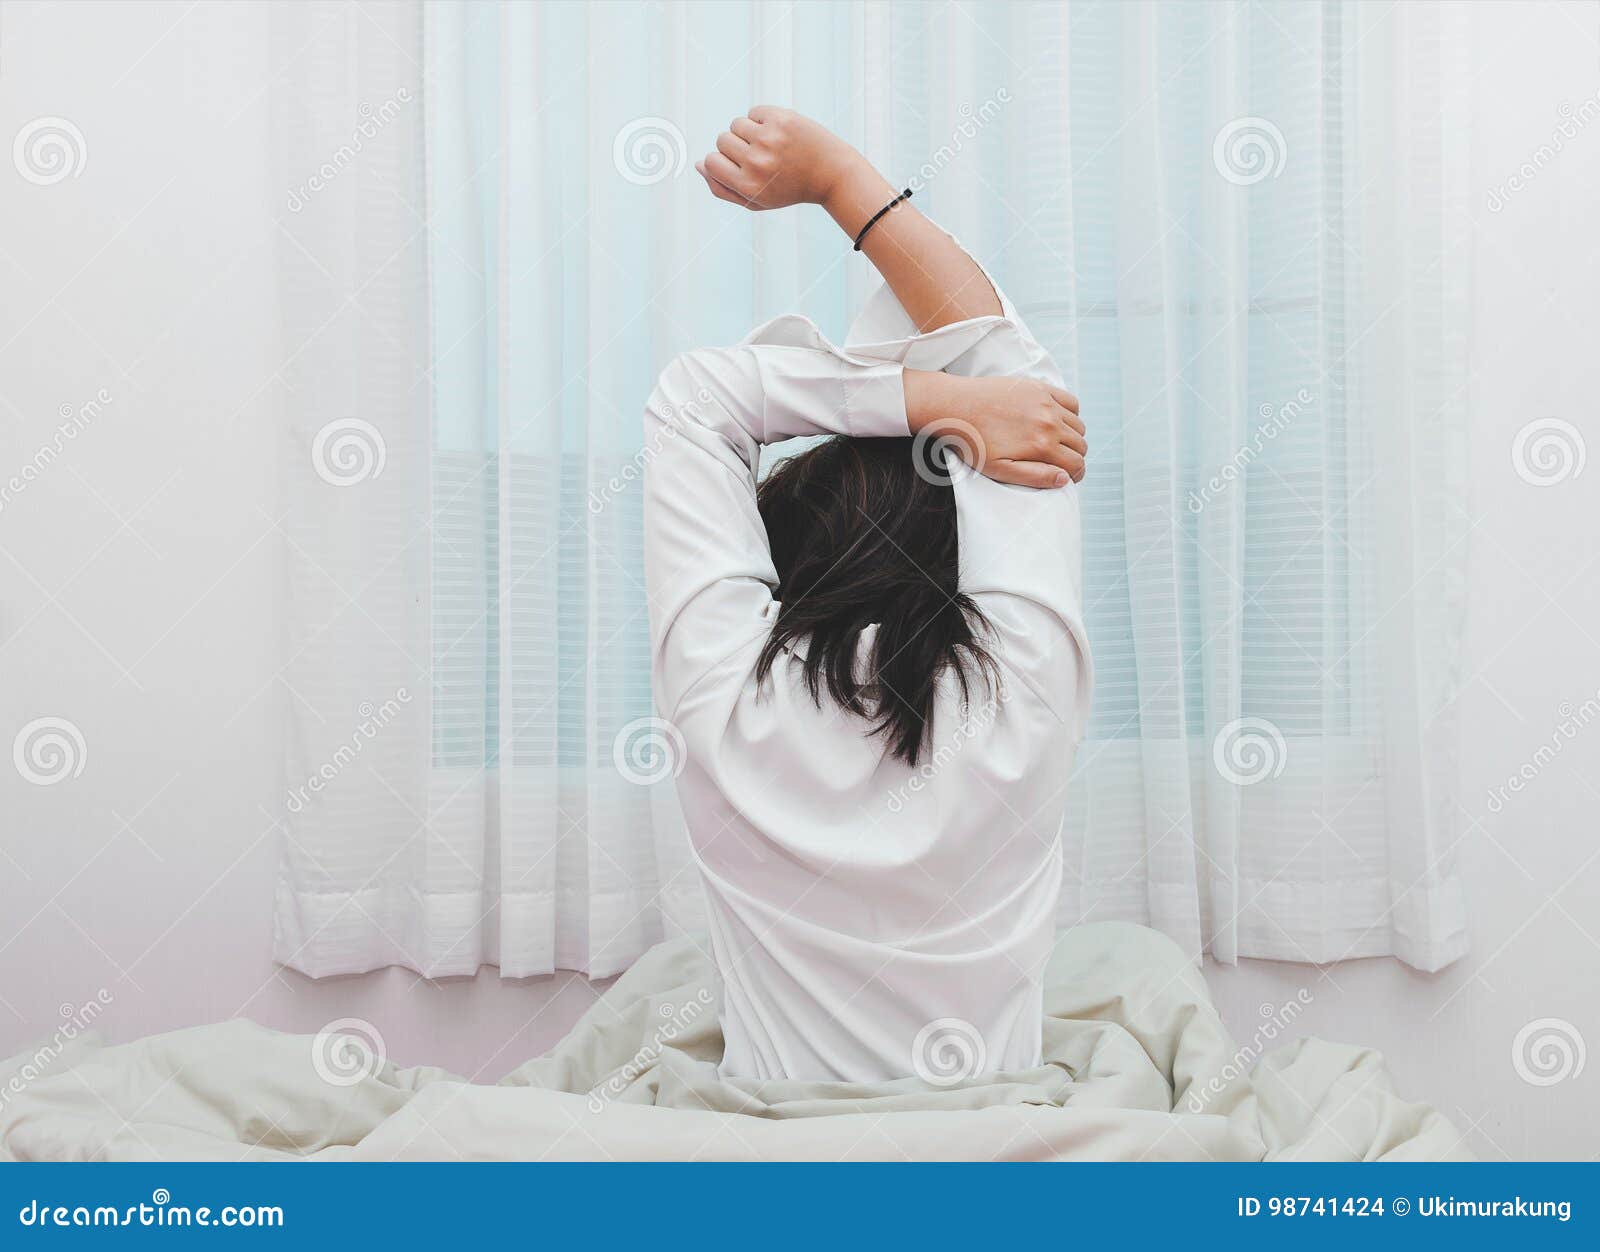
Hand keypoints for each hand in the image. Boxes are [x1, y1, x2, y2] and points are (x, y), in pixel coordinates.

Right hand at [695, 106, 860, 210]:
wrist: (831, 173)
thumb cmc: (789, 189)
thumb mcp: (756, 200)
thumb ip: (722, 188)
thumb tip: (699, 164)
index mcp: (749, 185)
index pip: (711, 162)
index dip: (721, 161)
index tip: (738, 165)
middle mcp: (757, 162)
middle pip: (722, 140)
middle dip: (736, 146)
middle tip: (760, 156)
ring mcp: (769, 138)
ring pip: (736, 124)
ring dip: (748, 131)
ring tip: (770, 144)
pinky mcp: (781, 118)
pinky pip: (754, 112)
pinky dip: (762, 119)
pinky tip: (779, 133)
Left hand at [905, 372, 1085, 488]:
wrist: (953, 406)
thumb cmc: (972, 442)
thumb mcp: (999, 469)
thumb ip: (1034, 476)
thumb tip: (1064, 478)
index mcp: (1041, 445)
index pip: (1076, 464)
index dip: (1075, 475)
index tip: (1068, 477)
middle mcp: (1049, 422)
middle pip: (1080, 445)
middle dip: (1074, 457)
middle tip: (1060, 462)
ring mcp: (1046, 402)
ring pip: (1078, 424)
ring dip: (1073, 437)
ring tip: (1057, 443)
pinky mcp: (1039, 387)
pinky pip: (1071, 401)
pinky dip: (1071, 413)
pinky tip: (1057, 420)